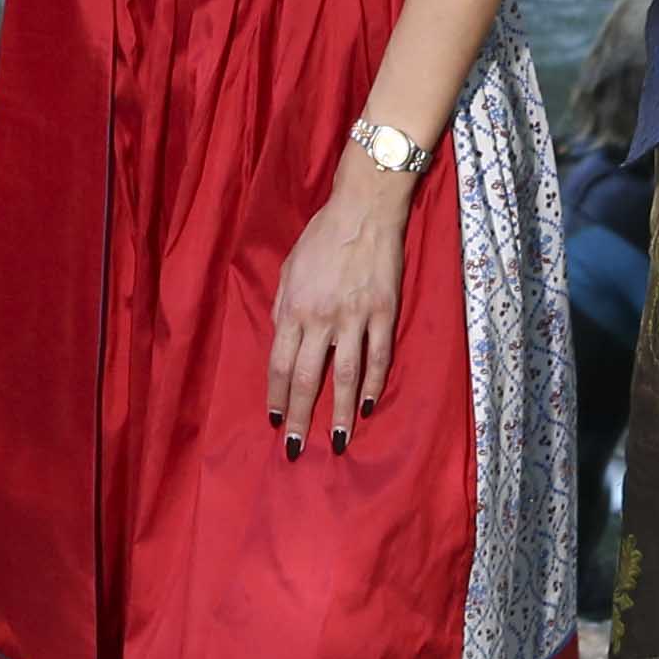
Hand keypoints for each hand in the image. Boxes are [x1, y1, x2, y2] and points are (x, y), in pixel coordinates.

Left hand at [267, 165, 413, 451]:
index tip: (273, 420)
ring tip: (336, 441)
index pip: (279, 364)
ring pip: (345, 377)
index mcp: (294, 308)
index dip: (275, 396)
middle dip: (299, 417)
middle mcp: (322, 318)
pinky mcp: (384, 313)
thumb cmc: (322, 236)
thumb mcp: (289, 269)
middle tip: (295, 449)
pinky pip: (378, 357)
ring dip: (339, 413)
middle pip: (307, 378)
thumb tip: (282, 338)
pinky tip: (366, 407)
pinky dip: (372, 385)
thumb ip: (283, 307)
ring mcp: (356, 318)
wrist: (364, 210)